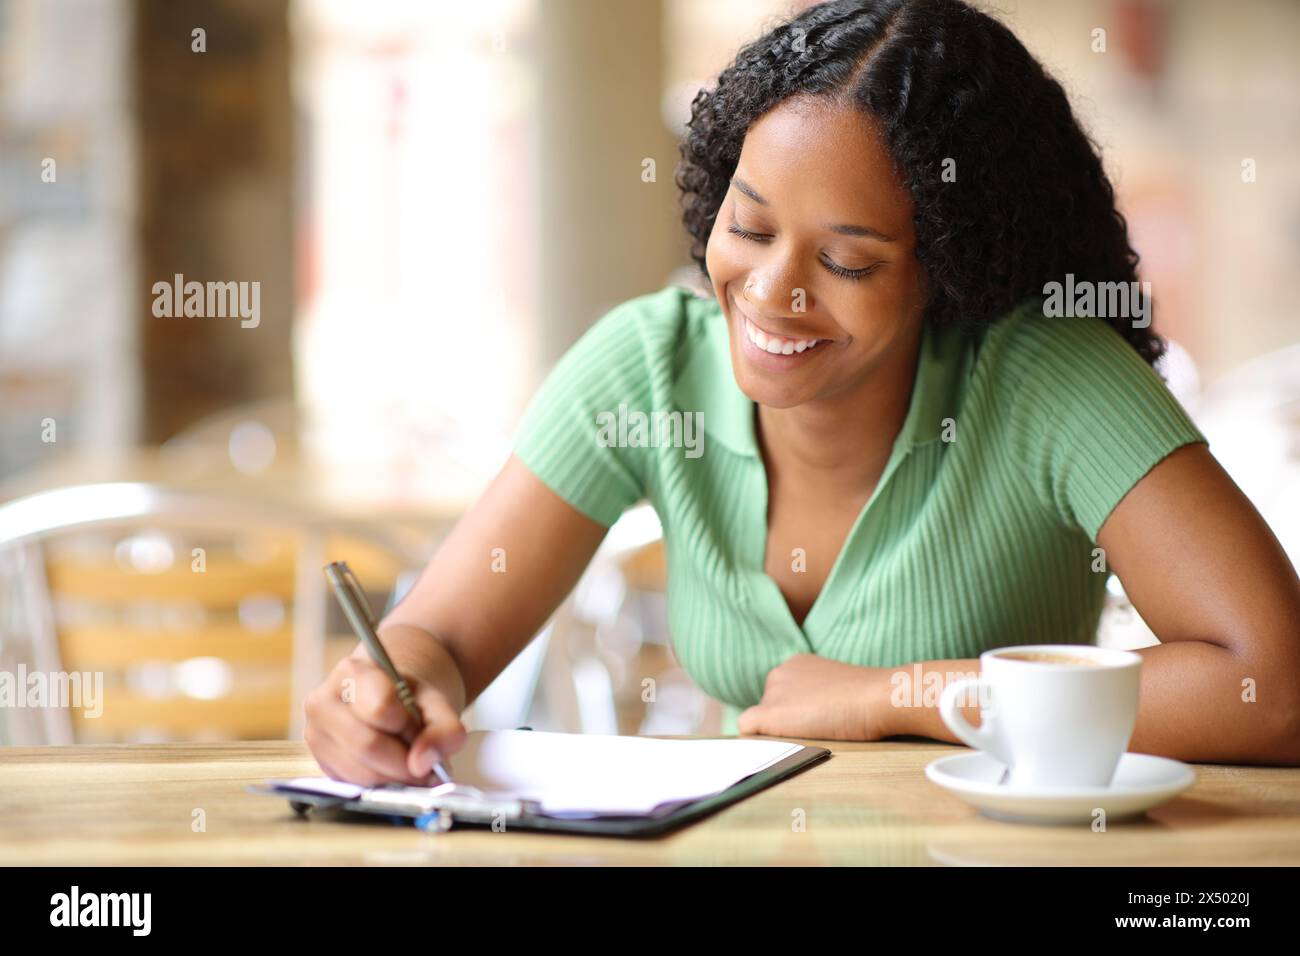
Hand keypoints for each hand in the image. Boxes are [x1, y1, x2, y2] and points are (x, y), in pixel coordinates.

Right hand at [303, 654, 466, 785]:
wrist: (386, 700)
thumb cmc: (407, 698)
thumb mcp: (435, 702)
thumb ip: (443, 728)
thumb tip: (423, 764)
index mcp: (351, 672)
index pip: (380, 707)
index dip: (408, 726)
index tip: (419, 727)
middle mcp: (323, 702)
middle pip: (367, 744)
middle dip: (404, 762)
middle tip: (425, 764)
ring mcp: (315, 735)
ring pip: (359, 772)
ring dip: (395, 778)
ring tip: (410, 766)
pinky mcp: (320, 763)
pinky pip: (353, 786)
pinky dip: (381, 786)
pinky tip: (392, 772)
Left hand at [736, 653, 890, 739]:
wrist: (875, 697)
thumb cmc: (868, 697)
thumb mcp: (839, 689)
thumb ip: (819, 696)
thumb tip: (815, 715)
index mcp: (796, 664)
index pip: (782, 694)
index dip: (796, 713)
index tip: (814, 722)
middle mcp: (778, 673)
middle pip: (769, 707)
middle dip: (785, 722)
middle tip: (815, 732)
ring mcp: (772, 693)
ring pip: (762, 721)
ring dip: (778, 732)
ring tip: (809, 738)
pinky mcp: (769, 713)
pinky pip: (747, 728)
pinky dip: (756, 741)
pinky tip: (778, 749)